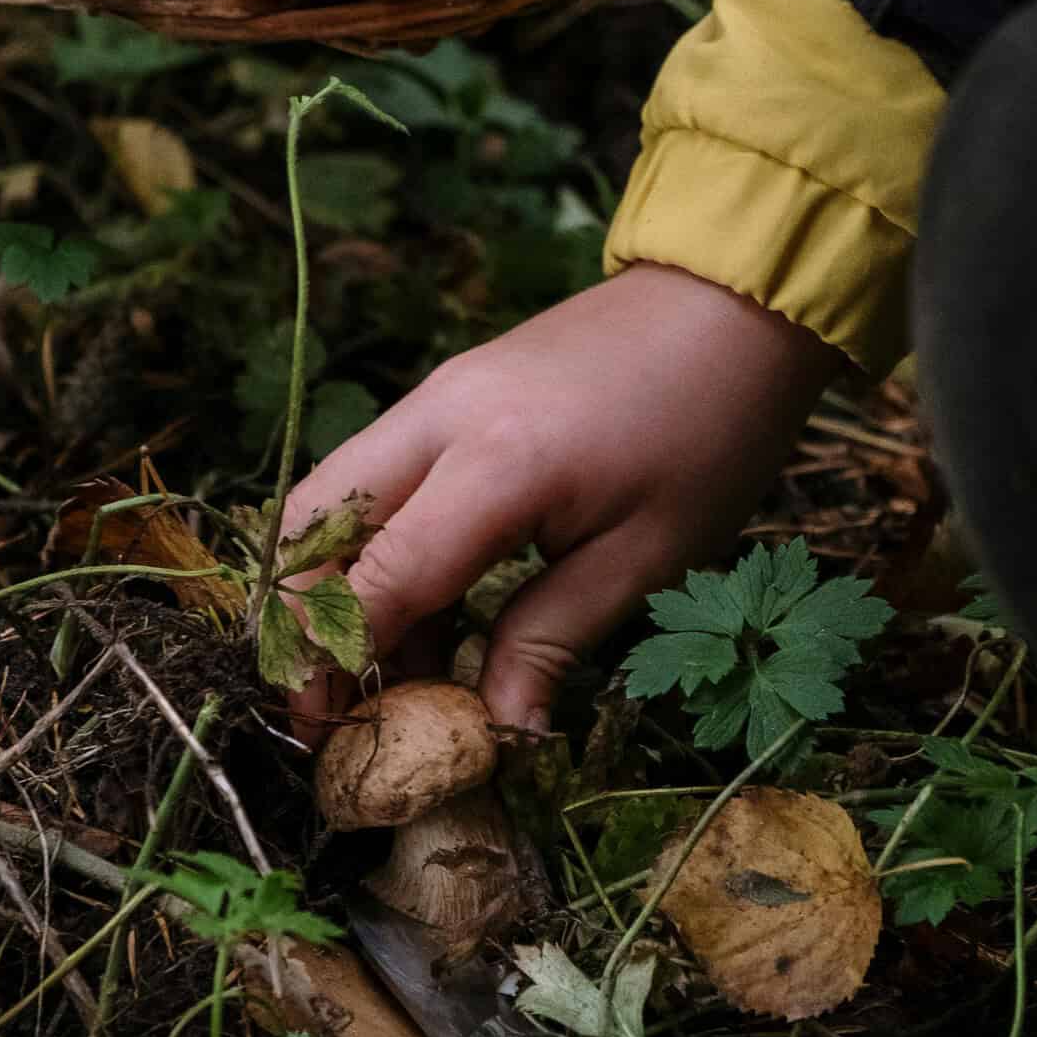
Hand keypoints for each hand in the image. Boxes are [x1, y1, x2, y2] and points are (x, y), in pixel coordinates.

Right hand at [281, 266, 839, 732]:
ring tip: (389, 673)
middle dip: (302, 622)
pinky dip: (378, 551)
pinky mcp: (448, 395)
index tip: (325, 730)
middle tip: (328, 702)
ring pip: (332, 500)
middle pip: (311, 526)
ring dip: (340, 589)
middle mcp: (439, 417)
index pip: (375, 577)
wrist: (734, 304)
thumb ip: (551, 641)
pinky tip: (426, 617)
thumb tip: (498, 733)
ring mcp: (436, 397)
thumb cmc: (712, 431)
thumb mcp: (646, 558)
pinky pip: (377, 481)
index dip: (336, 661)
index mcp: (496, 463)